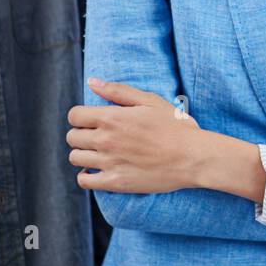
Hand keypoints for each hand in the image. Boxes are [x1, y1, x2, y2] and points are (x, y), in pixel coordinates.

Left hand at [67, 79, 201, 193]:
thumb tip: (93, 82)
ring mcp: (109, 163)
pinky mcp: (115, 183)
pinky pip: (85, 181)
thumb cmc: (176, 126)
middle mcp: (106, 140)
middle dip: (82, 133)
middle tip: (99, 135)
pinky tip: (98, 170)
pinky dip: (86, 176)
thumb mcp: (151, 101)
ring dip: (84, 153)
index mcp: (113, 118)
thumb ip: (119, 91)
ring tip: (100, 152)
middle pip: (72, 137)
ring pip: (76, 158)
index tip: (92, 119)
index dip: (81, 115)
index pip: (74, 115)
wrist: (193, 157)